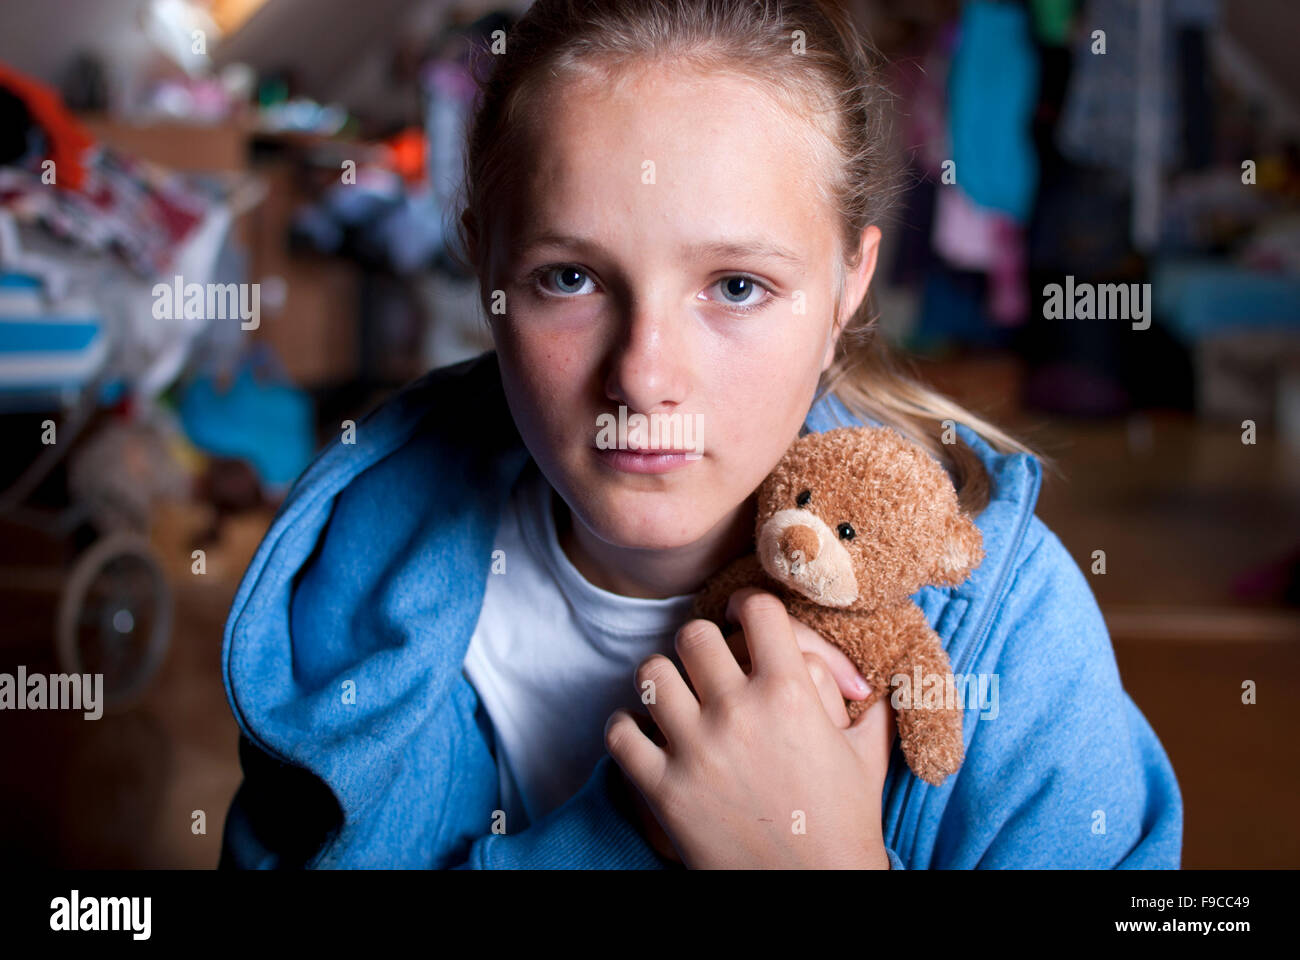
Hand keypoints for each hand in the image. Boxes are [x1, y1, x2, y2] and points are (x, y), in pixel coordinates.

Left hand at [606, 590, 896, 868]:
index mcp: (791, 695)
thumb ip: (870, 706)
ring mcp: (696, 750)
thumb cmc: (845, 825)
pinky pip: (621, 734)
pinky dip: (627, 730)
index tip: (743, 616)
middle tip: (706, 662)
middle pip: (694, 635)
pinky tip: (646, 736)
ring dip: (661, 681)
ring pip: (651, 674)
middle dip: (701, 645)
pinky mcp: (663, 790)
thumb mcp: (867, 757)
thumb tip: (878, 674)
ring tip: (674, 695)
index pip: (757, 610)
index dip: (749, 606)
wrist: (814, 893)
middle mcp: (739, 713)